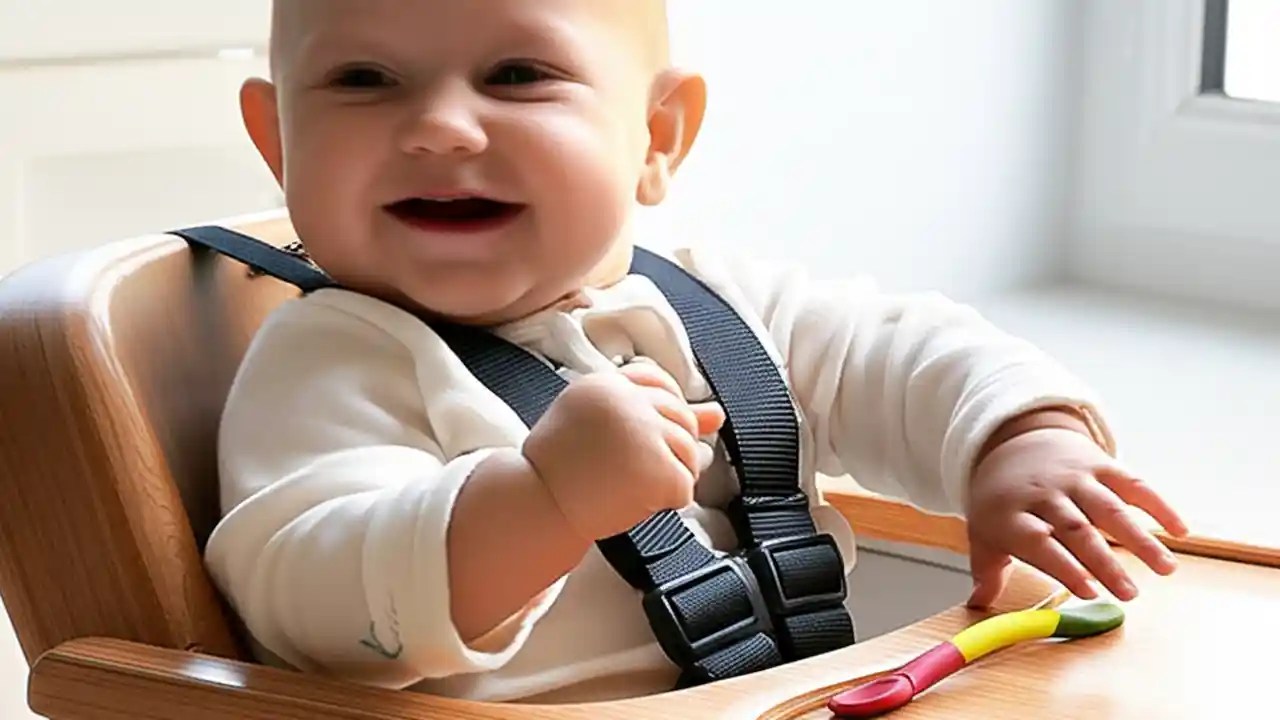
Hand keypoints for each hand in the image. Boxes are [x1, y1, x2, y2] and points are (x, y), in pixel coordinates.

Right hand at [522, 363, 723, 541]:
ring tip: (634, 487)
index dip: (661, 411)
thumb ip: (658, 412)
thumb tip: (716, 413)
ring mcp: (643, 433)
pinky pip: (685, 487)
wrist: (536, 506)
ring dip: (669, 475)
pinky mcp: (655, 469)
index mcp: (606, 384)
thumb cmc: (560, 469)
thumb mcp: (600, 426)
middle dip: (668, 447)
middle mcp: (626, 401)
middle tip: (634, 470)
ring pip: (690, 452)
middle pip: (680, 417)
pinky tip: (638, 502)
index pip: (659, 382)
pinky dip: (668, 502)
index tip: (647, 434)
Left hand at [965, 427, 1188, 607]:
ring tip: (1165, 568)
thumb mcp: (984, 530)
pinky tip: (1179, 531)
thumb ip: (987, 570)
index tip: (1088, 592)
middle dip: (1105, 562)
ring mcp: (1075, 478)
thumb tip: (977, 605)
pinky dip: (1158, 506)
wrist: (1014, 438)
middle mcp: (1045, 494)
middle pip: (1077, 529)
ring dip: (1140, 539)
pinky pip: (1132, 484)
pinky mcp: (1101, 466)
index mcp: (1012, 514)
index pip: (1038, 541)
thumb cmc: (1002, 498)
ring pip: (1109, 509)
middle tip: (1129, 594)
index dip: (1063, 566)